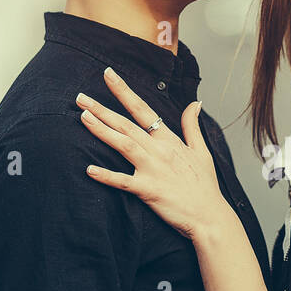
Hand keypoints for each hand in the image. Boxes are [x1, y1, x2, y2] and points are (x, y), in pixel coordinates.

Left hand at [76, 68, 231, 240]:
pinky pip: (124, 182)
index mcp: (169, 140)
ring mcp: (154, 169)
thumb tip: (195, 103)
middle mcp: (159, 150)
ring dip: (102, 130)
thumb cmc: (205, 186)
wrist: (210, 216)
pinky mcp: (149, 190)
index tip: (107, 74)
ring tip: (82, 117)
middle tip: (80, 97)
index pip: (142, 109)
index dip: (124, 91)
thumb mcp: (202, 151)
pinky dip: (107, 176)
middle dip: (102, 109)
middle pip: (126, 124)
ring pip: (124, 144)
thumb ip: (192, 125)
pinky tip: (89, 169)